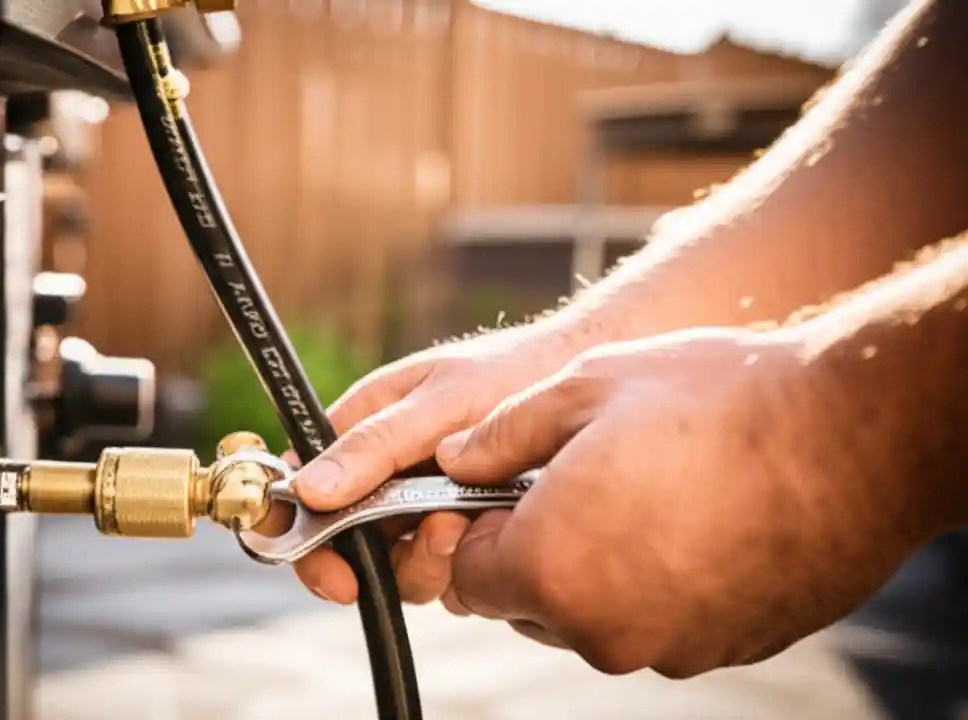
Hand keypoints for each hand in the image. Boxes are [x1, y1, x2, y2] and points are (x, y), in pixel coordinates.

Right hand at [272, 319, 591, 605]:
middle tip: (437, 540)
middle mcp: (381, 476)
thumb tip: (307, 489)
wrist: (583, 383)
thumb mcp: (439, 400)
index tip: (337, 575)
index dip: (303, 539)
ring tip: (469, 520)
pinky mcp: (460, 531)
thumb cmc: (507, 370)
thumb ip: (375, 445)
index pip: (299, 494)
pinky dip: (466, 567)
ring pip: (400, 568)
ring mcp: (420, 507)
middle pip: (349, 546)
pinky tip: (494, 528)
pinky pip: (447, 575)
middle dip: (385, 562)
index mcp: (357, 433)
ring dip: (432, 562)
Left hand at [438, 326, 931, 677]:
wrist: (853, 437)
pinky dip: (657, 581)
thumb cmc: (714, 402)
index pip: (466, 576)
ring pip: (594, 614)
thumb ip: (499, 434)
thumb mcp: (583, 388)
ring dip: (595, 565)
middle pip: (527, 602)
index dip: (470, 528)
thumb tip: (454, 459)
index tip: (494, 490)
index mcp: (551, 570)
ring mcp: (670, 647)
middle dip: (531, 547)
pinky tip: (691, 518)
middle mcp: (603, 630)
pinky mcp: (723, 647)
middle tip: (570, 481)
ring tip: (639, 490)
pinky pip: (660, 620)